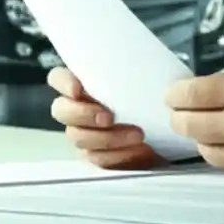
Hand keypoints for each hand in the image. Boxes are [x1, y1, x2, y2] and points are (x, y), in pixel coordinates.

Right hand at [48, 67, 163, 169]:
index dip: (63, 83)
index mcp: (82, 84)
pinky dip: (117, 155)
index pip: (57, 78)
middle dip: (83, 114)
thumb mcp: (141, 80)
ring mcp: (82, 133)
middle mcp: (75, 109)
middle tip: (109, 117)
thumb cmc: (148, 98)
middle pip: (61, 110)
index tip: (78, 89)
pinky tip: (137, 150)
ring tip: (137, 135)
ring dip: (108, 138)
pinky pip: (97, 158)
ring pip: (78, 137)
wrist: (165, 129)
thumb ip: (126, 73)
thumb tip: (131, 65)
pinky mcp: (95, 155)